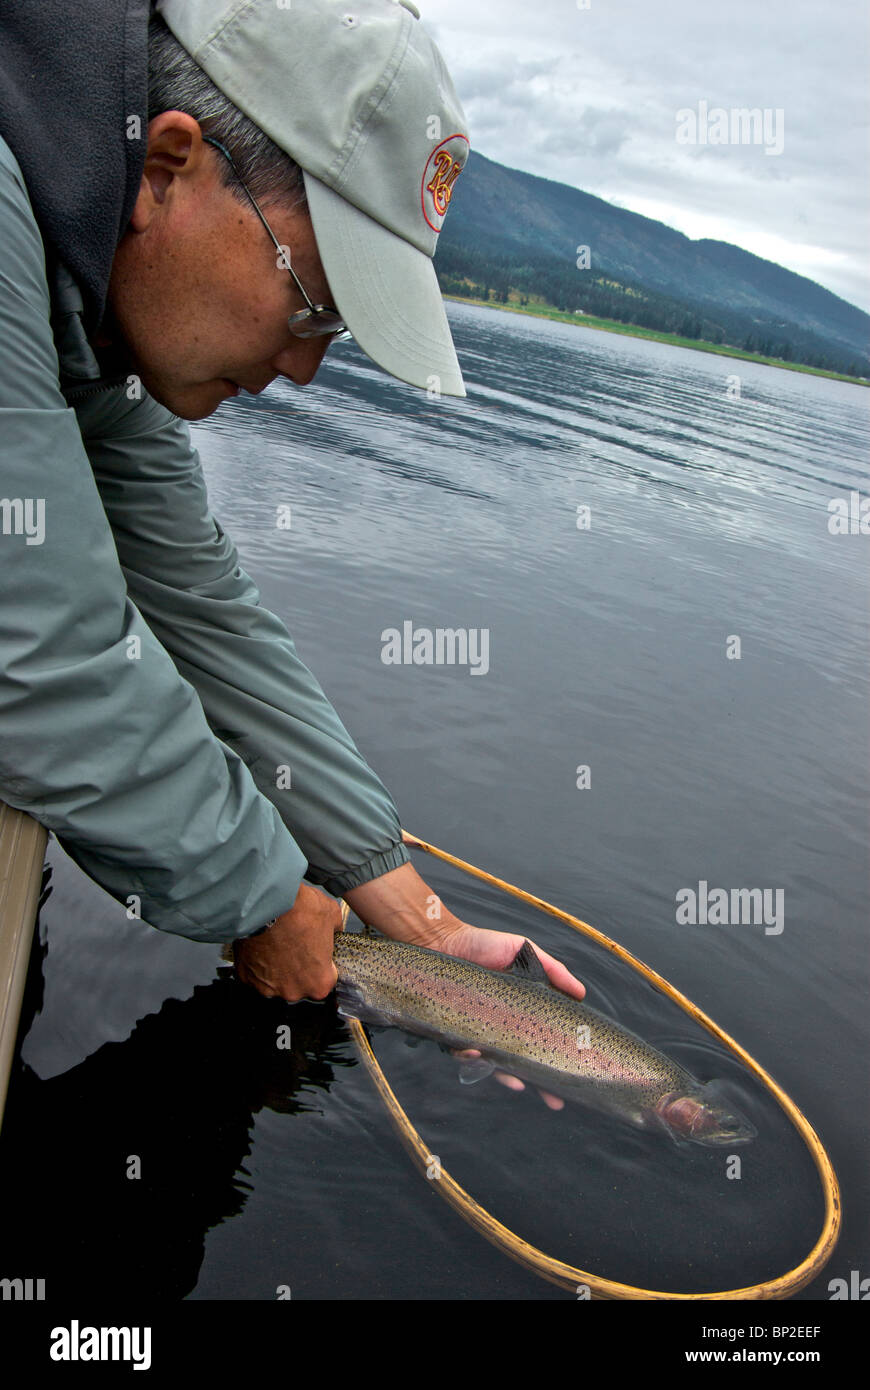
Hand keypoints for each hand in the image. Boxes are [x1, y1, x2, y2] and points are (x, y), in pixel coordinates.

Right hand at [233, 880, 342, 1001]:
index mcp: (319, 983)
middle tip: (294, 943)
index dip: (322, 963)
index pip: (325, 979)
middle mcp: (293, 992)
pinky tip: (261, 944)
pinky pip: (254, 973)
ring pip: (275, 980)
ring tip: (276, 942)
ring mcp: (267, 988)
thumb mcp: (331, 913)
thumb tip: (333, 930)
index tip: (316, 950)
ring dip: (276, 966)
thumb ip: (335, 929)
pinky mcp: (245, 978)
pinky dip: (256, 962)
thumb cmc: (299, 910)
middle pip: (299, 983)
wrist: (264, 903)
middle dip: (298, 967)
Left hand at [424, 920, 584, 1110]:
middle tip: (554, 1101)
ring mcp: (479, 1031)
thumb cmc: (484, 945)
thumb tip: (582, 994)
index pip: (541, 1041)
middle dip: (539, 1085)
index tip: (572, 1079)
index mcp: (520, 1012)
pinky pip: (463, 1053)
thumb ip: (554, 971)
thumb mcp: (525, 952)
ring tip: (516, 1083)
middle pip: (522, 1063)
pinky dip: (470, 1058)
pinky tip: (477, 1055)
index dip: (556, 1061)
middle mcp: (501, 1026)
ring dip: (505, 1076)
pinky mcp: (455, 1032)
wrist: (444, 939)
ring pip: (493, 1064)